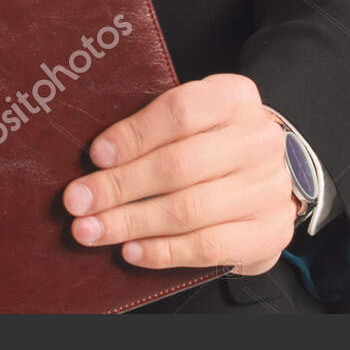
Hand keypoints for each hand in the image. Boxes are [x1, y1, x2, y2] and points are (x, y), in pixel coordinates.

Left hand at [62, 74, 297, 274]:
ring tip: (92, 230)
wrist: (272, 176)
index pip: (180, 112)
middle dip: (119, 187)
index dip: (133, 135)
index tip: (96, 155)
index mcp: (235, 98)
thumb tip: (97, 157)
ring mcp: (268, 189)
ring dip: (131, 223)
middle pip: (178, 165)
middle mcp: (258, 140)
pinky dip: (163, 251)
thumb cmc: (216, 141)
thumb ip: (154, 126)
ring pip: (188, 210)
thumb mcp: (195, 115)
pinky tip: (131, 250)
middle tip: (78, 200)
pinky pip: (207, 247)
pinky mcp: (268, 233)